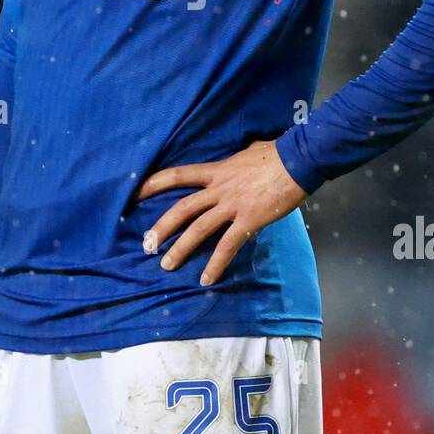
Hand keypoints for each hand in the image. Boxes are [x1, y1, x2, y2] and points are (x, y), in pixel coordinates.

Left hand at [136, 139, 306, 285]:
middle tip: (146, 244)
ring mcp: (233, 205)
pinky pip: (228, 245)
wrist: (298, 160)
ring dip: (180, 249)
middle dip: (161, 227)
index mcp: (217, 171)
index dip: (155, 183)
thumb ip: (235, 163)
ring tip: (166, 265)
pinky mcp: (249, 220)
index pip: (179, 175)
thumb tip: (238, 161)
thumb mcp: (247, 153)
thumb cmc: (276, 154)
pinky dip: (216, 263)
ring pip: (199, 229)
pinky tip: (207, 279)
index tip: (136, 193)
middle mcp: (219, 188)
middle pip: (182, 208)